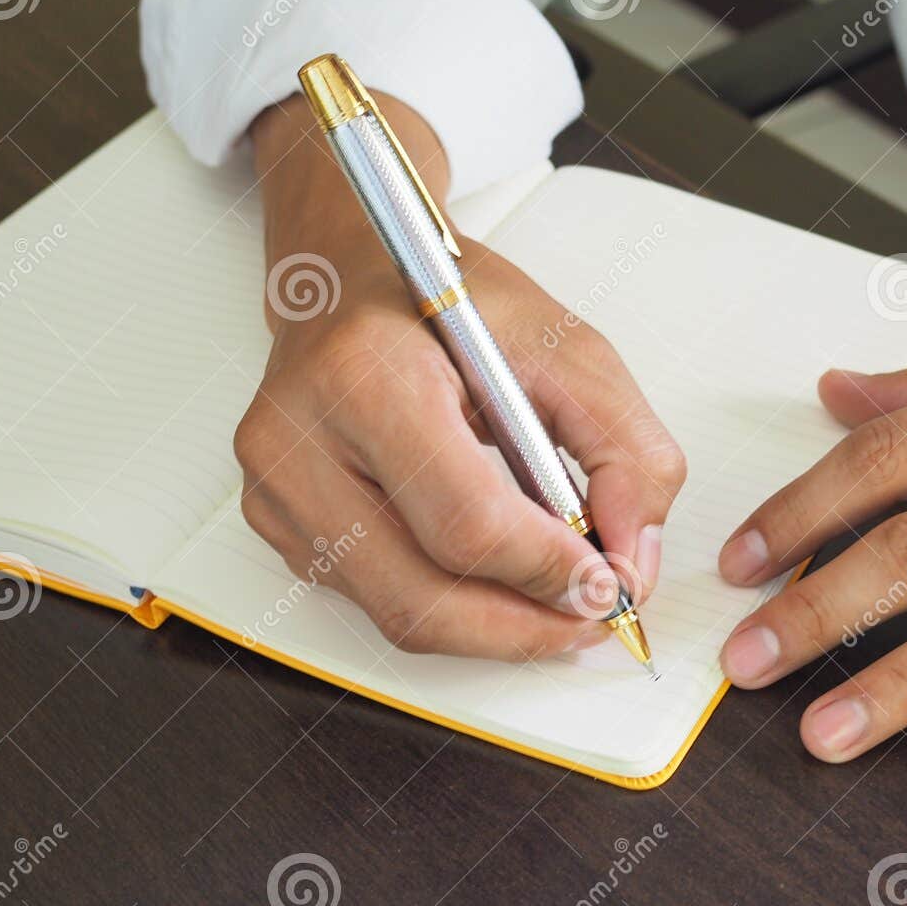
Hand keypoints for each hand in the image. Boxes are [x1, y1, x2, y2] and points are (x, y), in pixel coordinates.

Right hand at [233, 95, 685, 658]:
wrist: (346, 276)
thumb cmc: (447, 302)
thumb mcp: (566, 345)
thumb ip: (624, 448)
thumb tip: (631, 560)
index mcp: (368, 375)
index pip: (466, 522)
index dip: (549, 571)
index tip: (611, 584)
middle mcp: (298, 440)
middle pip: (422, 596)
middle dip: (527, 627)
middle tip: (596, 616)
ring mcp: (276, 490)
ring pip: (398, 616)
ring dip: (495, 629)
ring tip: (559, 603)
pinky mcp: (275, 523)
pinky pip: (376, 601)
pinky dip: (453, 607)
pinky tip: (500, 579)